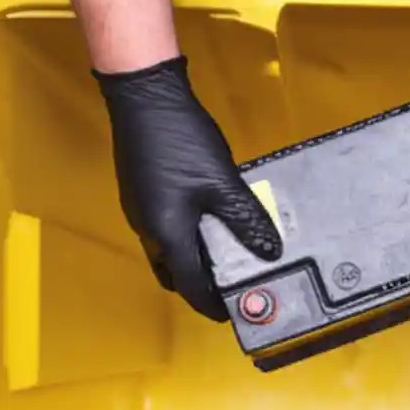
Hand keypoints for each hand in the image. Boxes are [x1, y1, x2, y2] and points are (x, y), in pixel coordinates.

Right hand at [96, 56, 282, 320]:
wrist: (144, 96)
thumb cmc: (181, 141)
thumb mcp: (223, 185)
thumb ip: (246, 221)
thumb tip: (270, 252)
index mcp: (166, 235)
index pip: (189, 286)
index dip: (211, 304)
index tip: (230, 313)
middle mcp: (147, 230)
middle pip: (173, 272)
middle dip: (200, 283)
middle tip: (230, 282)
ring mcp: (140, 210)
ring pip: (167, 250)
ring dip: (193, 257)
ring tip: (226, 250)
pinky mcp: (141, 192)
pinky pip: (164, 227)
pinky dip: (184, 235)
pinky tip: (207, 218)